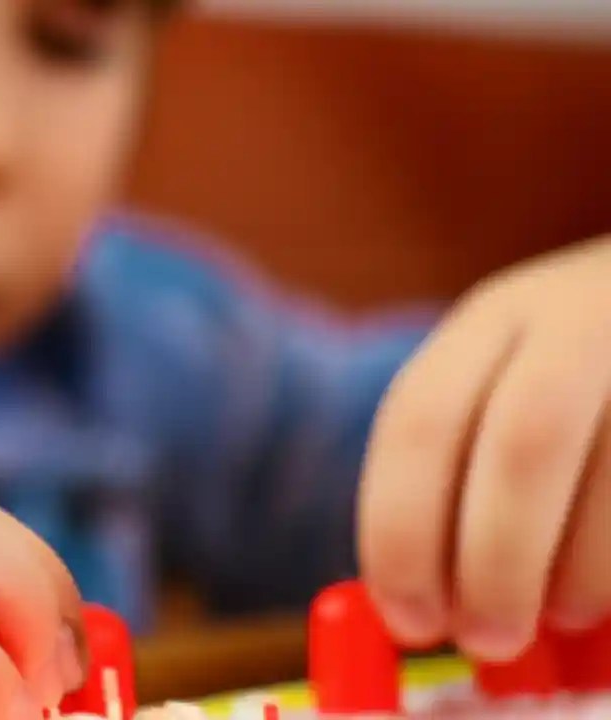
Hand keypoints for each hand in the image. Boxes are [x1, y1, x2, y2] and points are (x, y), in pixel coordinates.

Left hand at [360, 237, 610, 660]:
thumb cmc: (577, 381)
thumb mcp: (503, 390)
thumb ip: (453, 478)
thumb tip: (409, 612)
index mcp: (495, 319)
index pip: (420, 420)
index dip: (403, 532)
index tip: (408, 619)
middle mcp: (578, 321)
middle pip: (524, 444)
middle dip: (495, 562)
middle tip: (486, 640)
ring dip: (578, 575)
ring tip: (561, 614)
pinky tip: (606, 591)